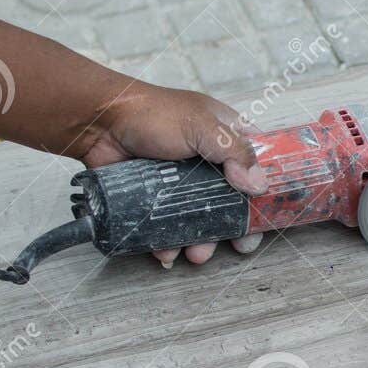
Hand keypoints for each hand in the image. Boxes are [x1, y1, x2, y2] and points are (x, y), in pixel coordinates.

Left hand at [82, 86, 268, 267]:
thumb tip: (259, 185)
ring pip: (202, 218)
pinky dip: (170, 241)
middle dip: (236, 227)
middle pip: (233, 200)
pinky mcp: (157, 198)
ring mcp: (182, 181)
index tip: (269, 216)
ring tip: (197, 254)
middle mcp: (207, 161)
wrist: (98, 124)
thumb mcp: (201, 126)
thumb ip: (234, 152)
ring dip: (203, 241)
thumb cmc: (150, 114)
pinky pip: (170, 225)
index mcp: (224, 136)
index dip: (266, 190)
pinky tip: (167, 250)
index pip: (257, 163)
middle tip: (240, 246)